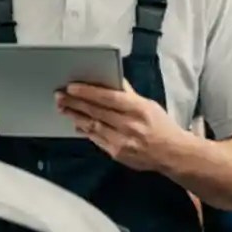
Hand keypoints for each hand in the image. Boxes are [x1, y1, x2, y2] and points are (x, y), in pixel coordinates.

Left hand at [55, 80, 180, 171]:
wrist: (172, 154)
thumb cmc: (160, 125)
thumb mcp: (148, 104)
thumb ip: (128, 93)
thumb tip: (111, 77)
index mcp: (138, 109)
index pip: (108, 98)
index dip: (87, 92)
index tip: (71, 86)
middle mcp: (130, 125)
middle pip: (96, 111)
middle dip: (75, 102)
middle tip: (59, 95)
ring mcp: (123, 141)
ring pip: (92, 126)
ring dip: (75, 116)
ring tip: (63, 108)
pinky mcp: (117, 154)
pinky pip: (96, 139)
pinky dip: (85, 131)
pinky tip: (76, 124)